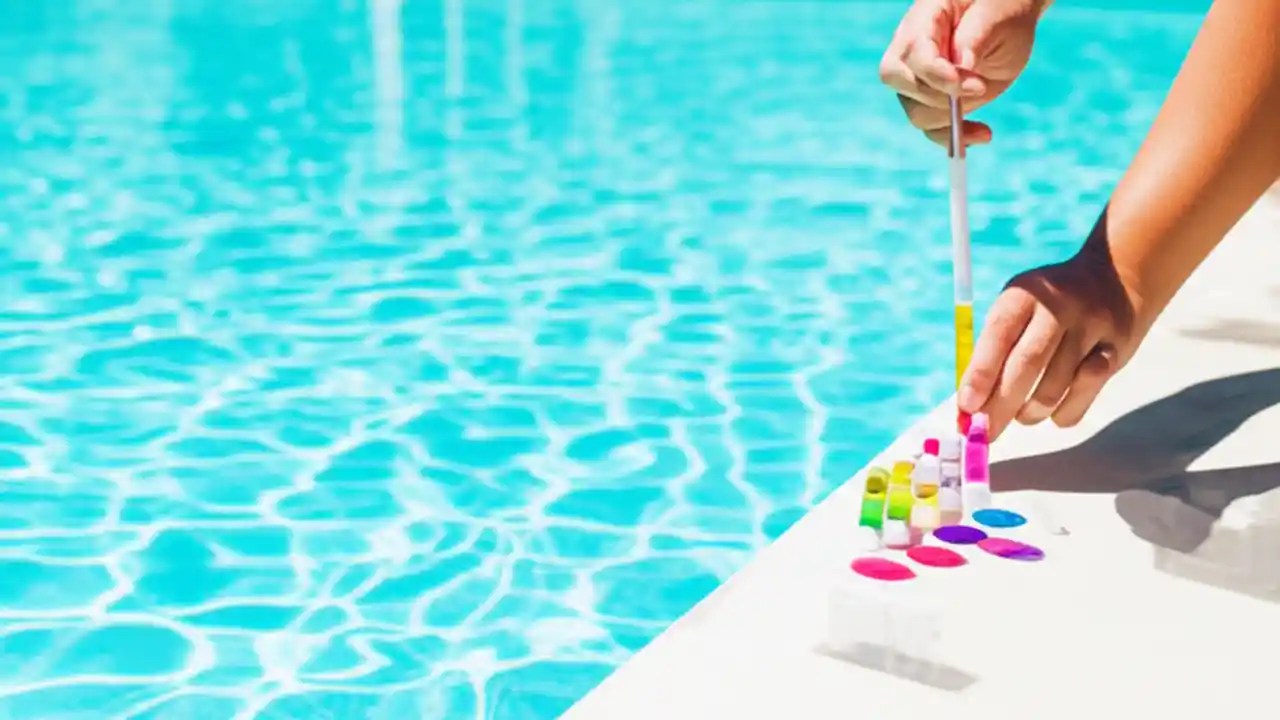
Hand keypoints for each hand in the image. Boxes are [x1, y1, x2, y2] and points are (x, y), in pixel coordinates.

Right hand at [879, 0, 1047, 146]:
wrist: (1008, 18)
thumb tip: (960, 66)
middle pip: (897, 81)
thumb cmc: (1001, 8)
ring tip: (986, 101)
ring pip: (917, 112)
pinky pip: (933, 130)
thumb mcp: (995, 16)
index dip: (936, 74)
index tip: (970, 85)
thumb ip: (974, 38)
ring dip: (952, 118)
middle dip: (936, 95)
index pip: (913, 54)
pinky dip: (956, 139)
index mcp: (924, 20)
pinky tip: (982, 134)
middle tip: (978, 90)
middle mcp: (912, 50)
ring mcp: (920, 79)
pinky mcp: (935, 102)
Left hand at [957, 241, 1153, 438]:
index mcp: (1025, 294)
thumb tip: (969, 406)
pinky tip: (1053, 411)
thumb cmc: (1048, 307)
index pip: (998, 335)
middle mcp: (1059, 307)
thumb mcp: (1016, 310)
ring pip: (1056, 385)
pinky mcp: (1117, 349)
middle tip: (986, 433)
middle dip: (1001, 405)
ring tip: (1022, 416)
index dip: (981, 374)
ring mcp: (1092, 327)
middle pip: (1028, 363)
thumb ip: (992, 352)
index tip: (967, 407)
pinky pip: (1085, 393)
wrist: (1116, 281)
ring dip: (1031, 412)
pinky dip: (1063, 412)